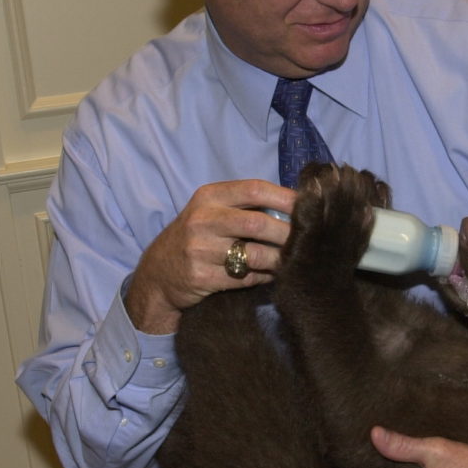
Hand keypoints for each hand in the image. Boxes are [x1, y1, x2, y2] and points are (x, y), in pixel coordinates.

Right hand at [123, 178, 294, 333]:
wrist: (158, 274)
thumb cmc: (196, 237)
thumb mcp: (211, 212)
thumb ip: (244, 206)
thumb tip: (295, 207)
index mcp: (209, 197)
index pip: (254, 189)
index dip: (285, 197)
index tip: (309, 206)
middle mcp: (202, 220)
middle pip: (258, 223)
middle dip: (287, 233)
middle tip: (307, 240)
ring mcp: (200, 250)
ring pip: (255, 255)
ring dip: (279, 259)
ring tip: (292, 259)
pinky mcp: (202, 278)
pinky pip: (246, 278)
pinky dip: (264, 276)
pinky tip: (270, 274)